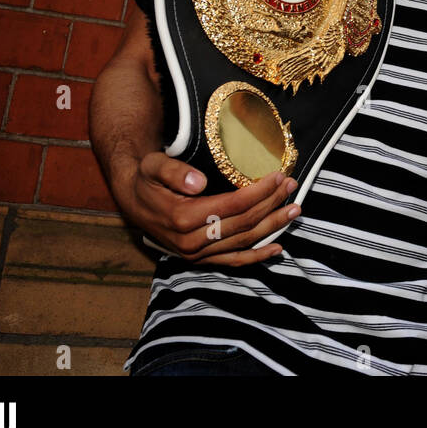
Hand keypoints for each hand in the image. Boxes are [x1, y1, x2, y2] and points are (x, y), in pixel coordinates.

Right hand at [122, 152, 301, 265]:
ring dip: (272, 226)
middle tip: (293, 186)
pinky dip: (257, 257)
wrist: (131, 199)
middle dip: (271, 204)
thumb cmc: (146, 178)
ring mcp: (196, 254)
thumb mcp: (153, 166)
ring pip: (243, 242)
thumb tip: (199, 181)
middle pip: (243, 223)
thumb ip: (174, 172)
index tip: (279, 175)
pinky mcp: (200, 260)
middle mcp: (191, 241)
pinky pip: (233, 261)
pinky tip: (278, 248)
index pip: (233, 205)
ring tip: (295, 209)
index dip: (259, 191)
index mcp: (182, 217)